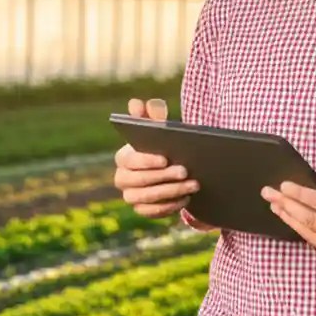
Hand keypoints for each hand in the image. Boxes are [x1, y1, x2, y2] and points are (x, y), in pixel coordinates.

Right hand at [113, 97, 206, 222]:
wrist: (172, 168)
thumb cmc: (164, 143)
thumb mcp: (161, 127)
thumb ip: (151, 114)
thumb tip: (136, 104)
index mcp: (123, 158)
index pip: (130, 161)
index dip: (146, 161)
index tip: (165, 158)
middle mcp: (122, 179)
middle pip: (139, 181)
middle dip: (164, 177)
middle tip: (185, 171)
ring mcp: (131, 196)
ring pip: (147, 198)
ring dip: (171, 192)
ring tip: (193, 185)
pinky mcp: (142, 210)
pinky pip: (153, 212)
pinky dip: (169, 206)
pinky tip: (186, 198)